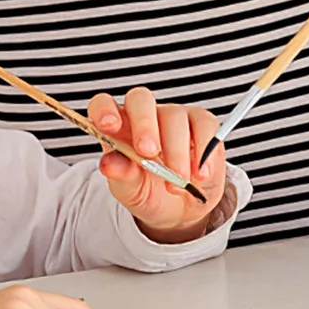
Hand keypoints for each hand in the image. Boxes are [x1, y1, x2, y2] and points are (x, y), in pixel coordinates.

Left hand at [87, 87, 229, 242]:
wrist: (181, 208)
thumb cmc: (149, 192)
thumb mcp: (130, 191)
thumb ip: (120, 175)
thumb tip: (108, 164)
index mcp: (118, 128)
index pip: (104, 104)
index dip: (104, 109)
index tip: (108, 125)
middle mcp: (145, 116)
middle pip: (141, 100)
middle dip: (144, 125)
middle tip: (148, 153)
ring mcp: (174, 116)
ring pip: (174, 117)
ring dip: (176, 152)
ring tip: (177, 181)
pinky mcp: (202, 123)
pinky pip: (204, 126)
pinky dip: (203, 152)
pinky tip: (200, 175)